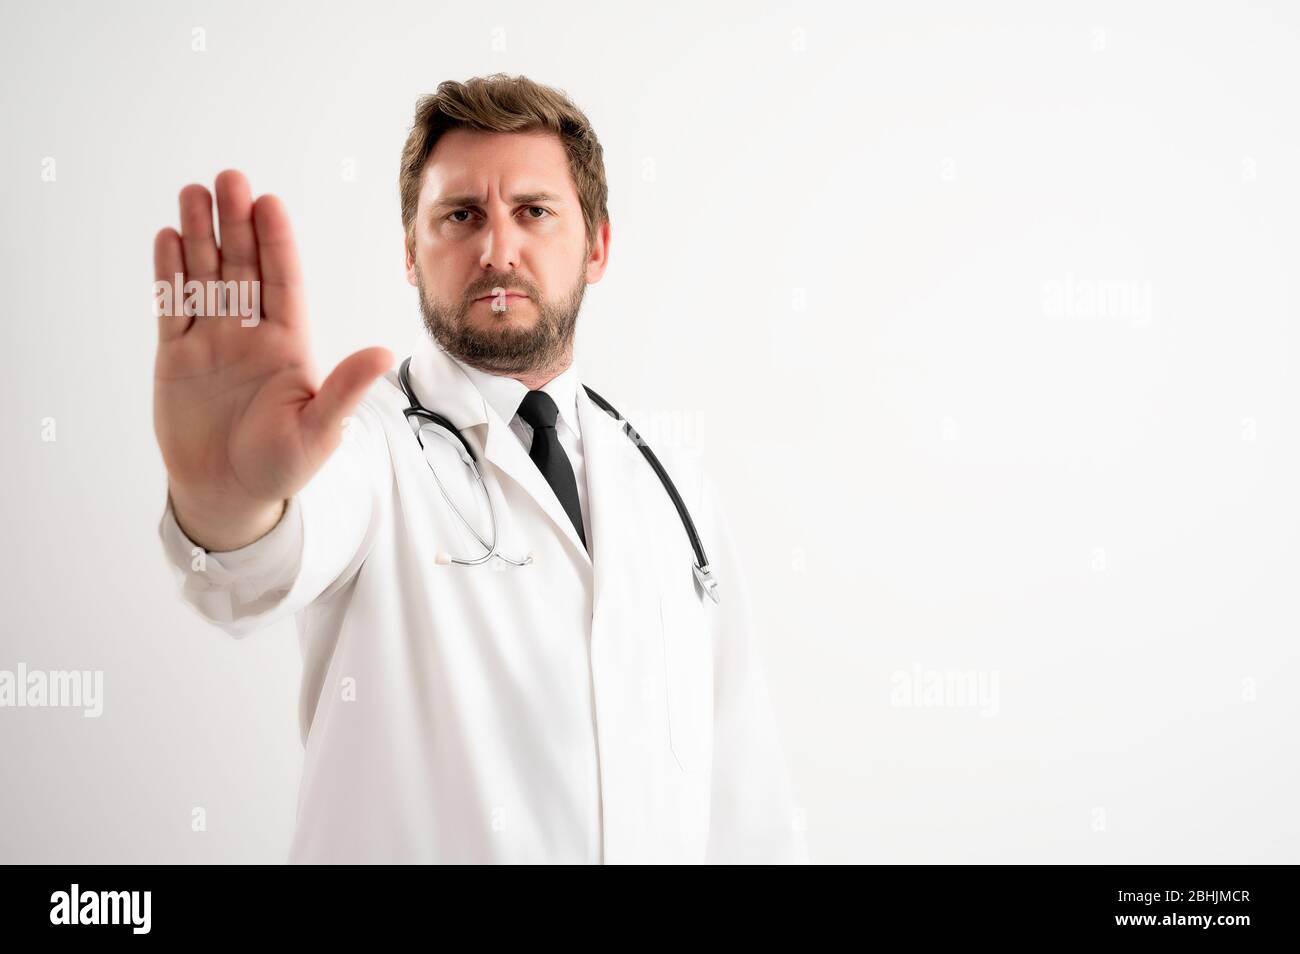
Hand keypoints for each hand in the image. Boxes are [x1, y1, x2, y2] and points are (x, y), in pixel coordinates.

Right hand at [152, 170, 390, 550]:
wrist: (229, 494)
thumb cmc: (282, 466)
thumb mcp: (320, 431)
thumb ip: (345, 389)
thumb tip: (384, 353)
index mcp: (289, 345)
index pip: (284, 282)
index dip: (276, 243)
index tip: (270, 204)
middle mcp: (251, 334)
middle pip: (242, 267)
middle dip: (236, 224)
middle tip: (230, 178)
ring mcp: (213, 341)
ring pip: (205, 276)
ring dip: (200, 235)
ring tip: (194, 193)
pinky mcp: (177, 355)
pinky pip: (173, 305)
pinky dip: (169, 273)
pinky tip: (168, 236)